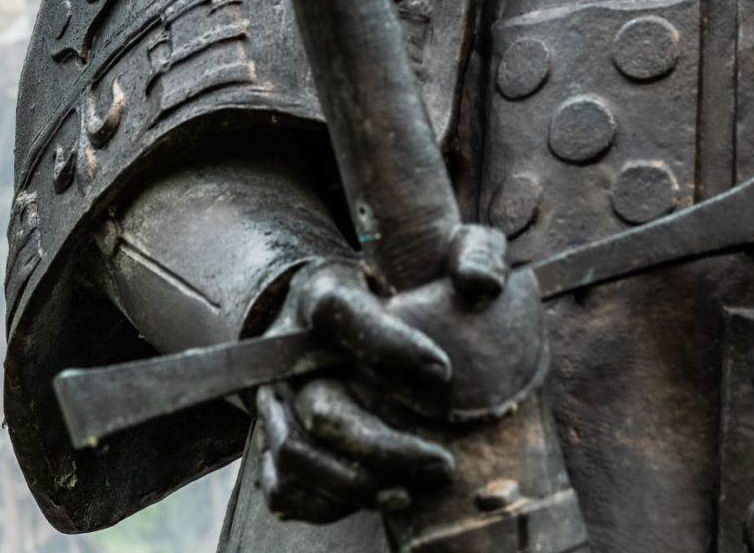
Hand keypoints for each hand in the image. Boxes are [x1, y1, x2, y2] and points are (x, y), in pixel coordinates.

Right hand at [254, 257, 460, 523]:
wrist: (330, 315)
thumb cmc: (396, 281)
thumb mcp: (437, 250)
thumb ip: (472, 253)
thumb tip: (482, 284)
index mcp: (323, 294)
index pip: (342, 315)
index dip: (389, 346)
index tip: (444, 372)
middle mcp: (289, 352)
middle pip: (320, 409)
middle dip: (382, 447)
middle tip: (442, 463)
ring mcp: (276, 399)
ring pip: (296, 455)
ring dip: (355, 484)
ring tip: (413, 489)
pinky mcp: (271, 438)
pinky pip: (283, 486)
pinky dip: (327, 503)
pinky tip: (381, 495)